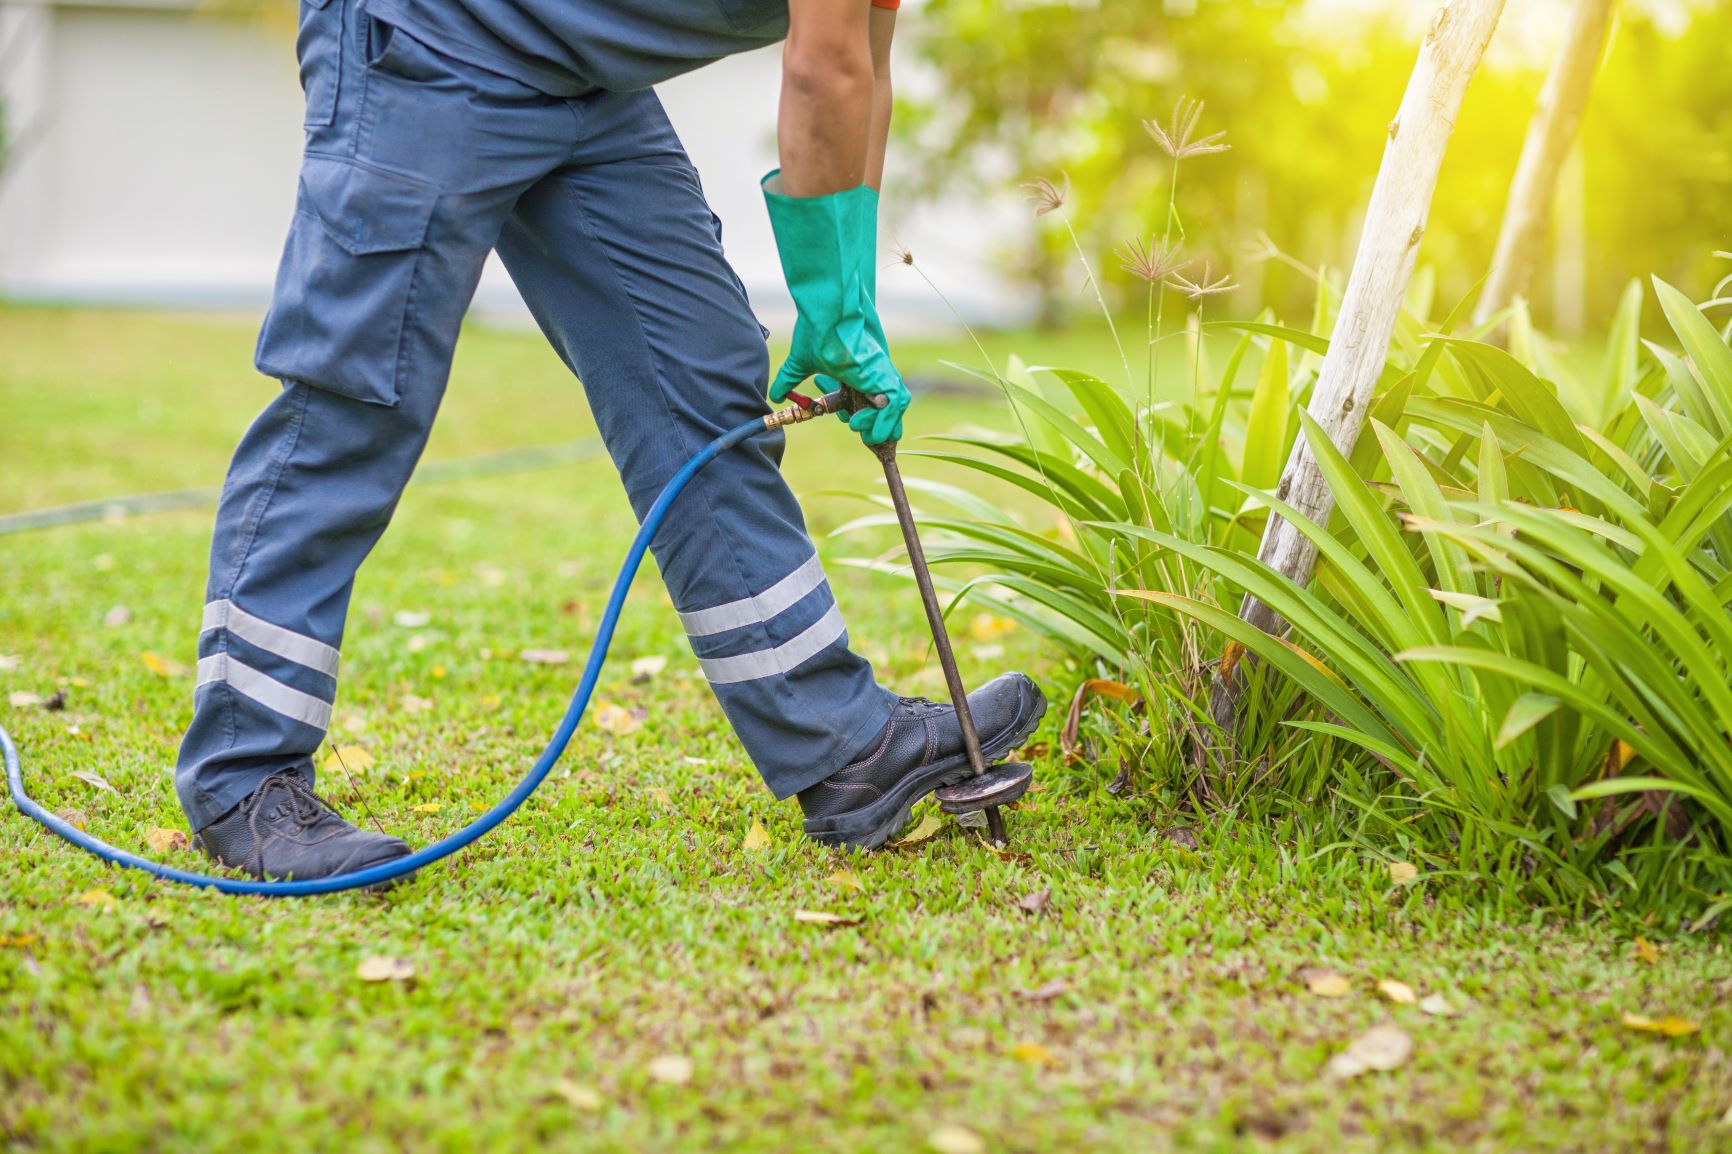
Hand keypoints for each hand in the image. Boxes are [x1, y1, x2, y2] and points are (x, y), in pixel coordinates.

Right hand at [763, 173, 909, 445]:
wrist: (829, 311)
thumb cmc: (817, 330)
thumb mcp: (801, 362)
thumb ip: (790, 379)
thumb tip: (774, 395)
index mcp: (855, 375)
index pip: (864, 404)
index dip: (857, 417)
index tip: (844, 419)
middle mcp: (870, 376)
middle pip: (882, 411)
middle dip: (870, 426)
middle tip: (852, 426)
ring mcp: (880, 375)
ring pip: (892, 411)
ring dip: (878, 427)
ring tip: (859, 428)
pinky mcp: (886, 373)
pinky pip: (897, 404)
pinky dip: (887, 420)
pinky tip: (867, 425)